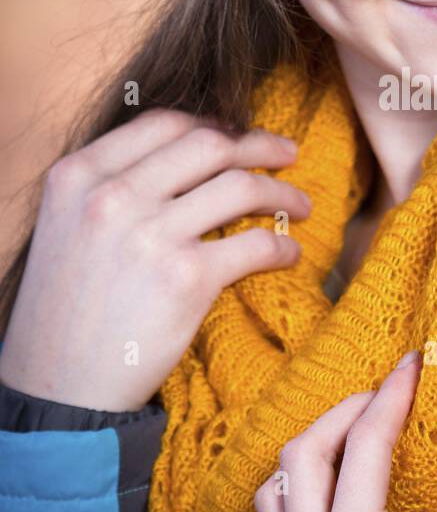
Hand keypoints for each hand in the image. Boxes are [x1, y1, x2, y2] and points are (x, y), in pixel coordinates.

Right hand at [0, 109, 310, 411]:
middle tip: (287, 154)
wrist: (59, 389)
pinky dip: (283, 247)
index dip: (213, 124)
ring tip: (301, 205)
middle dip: (259, 144)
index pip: (164, 122)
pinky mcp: (186, 279)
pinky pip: (257, 244)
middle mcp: (112, 196)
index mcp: (79, 174)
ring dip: (283, 193)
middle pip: (210, 143)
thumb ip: (113, 186)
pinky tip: (289, 254)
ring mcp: (150, 236)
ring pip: (242, 187)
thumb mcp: (67, 226)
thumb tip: (188, 155)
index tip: (239, 137)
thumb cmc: (67, 311)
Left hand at [244, 350, 436, 511]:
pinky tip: (324, 498)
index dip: (391, 395)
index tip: (415, 367)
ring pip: (270, 499)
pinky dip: (286, 508)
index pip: (362, 444)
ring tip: (354, 443)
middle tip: (385, 399)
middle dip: (343, 416)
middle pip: (300, 458)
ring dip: (307, 460)